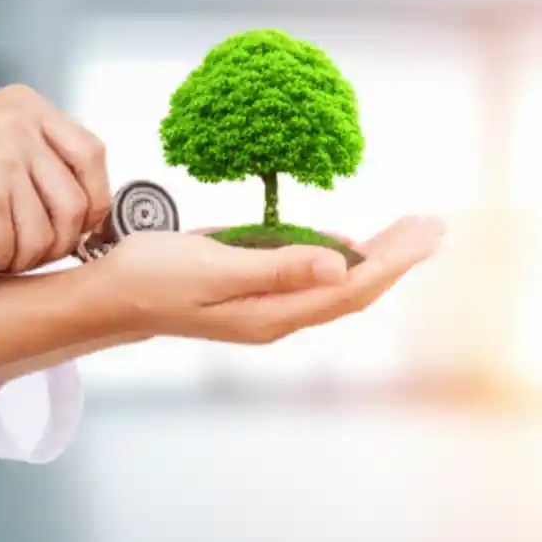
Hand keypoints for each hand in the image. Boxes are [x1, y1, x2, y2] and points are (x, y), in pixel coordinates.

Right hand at [0, 85, 109, 271]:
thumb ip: (37, 150)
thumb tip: (84, 202)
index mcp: (29, 107)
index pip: (92, 154)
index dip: (96, 196)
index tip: (84, 222)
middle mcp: (23, 129)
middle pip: (77, 202)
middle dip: (64, 238)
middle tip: (41, 251)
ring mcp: (6, 163)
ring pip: (49, 231)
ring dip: (32, 256)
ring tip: (8, 254)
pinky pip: (16, 246)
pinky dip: (4, 260)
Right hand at [91, 216, 444, 342]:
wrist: (107, 296)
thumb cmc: (152, 278)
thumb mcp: (214, 265)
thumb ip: (279, 266)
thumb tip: (340, 264)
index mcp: (273, 313)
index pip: (351, 285)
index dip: (393, 259)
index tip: (426, 233)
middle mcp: (277, 315)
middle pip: (353, 287)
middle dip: (397, 256)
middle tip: (435, 226)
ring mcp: (265, 305)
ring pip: (335, 280)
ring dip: (375, 254)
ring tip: (412, 230)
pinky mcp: (252, 289)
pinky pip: (308, 274)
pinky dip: (338, 254)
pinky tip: (354, 241)